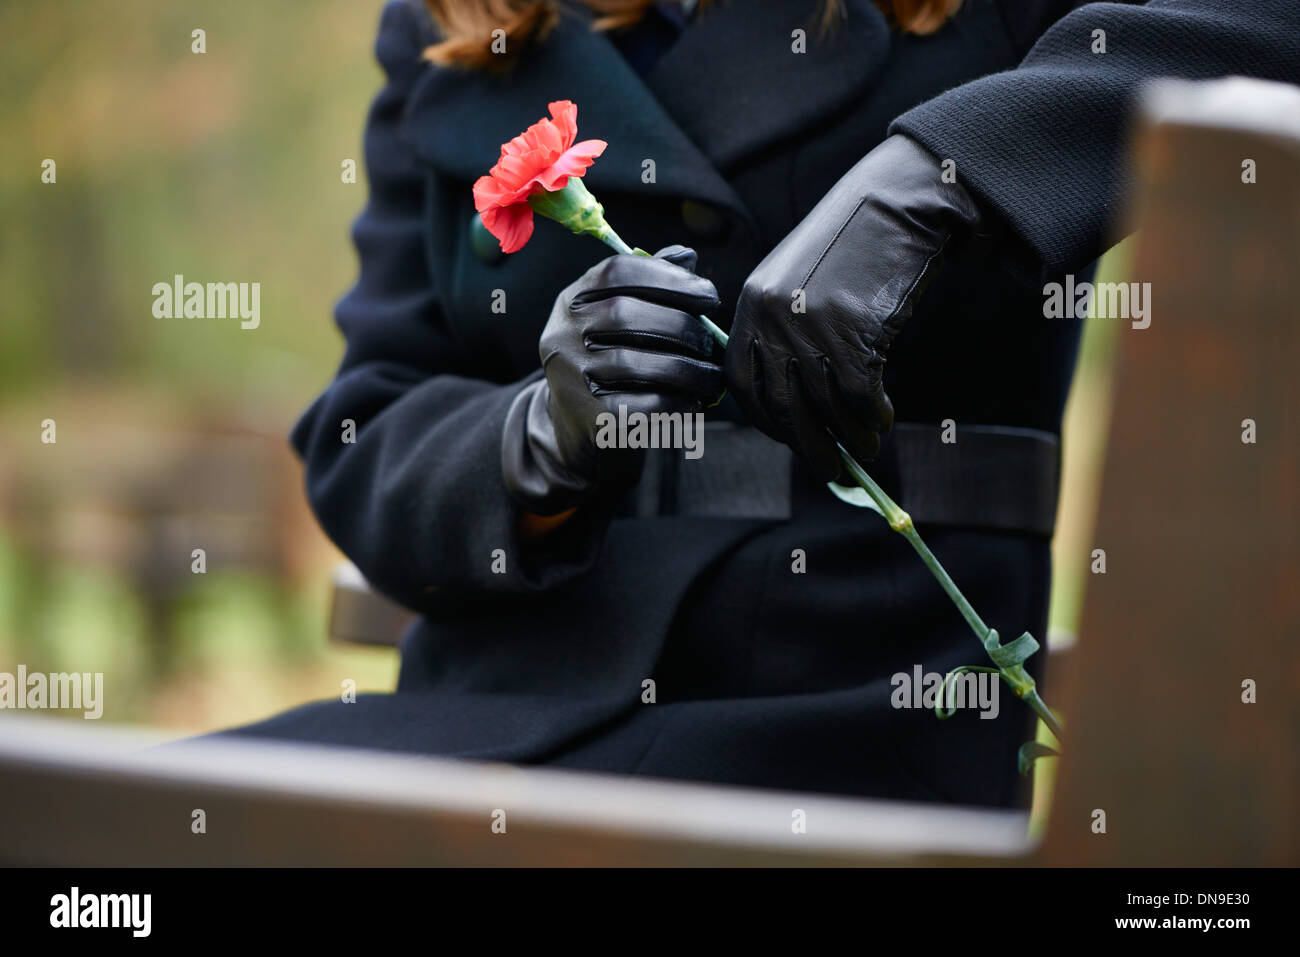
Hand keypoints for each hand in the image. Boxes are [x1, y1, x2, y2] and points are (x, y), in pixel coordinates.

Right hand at [502, 245, 722, 514]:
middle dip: (681, 325)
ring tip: (713, 377)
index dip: (667, 277)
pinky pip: (643, 406)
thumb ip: (651, 285)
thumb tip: (687, 256)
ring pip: (636, 364)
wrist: (578, 426)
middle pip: (625, 314)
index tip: (709, 295)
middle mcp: (563, 333)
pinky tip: (695, 402)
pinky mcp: (589, 417)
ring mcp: (571, 376)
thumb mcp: (620, 318)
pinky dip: (677, 402)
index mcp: (573, 299)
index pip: (617, 271)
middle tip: (712, 343)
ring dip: (688, 369)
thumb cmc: (612, 361)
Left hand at [724, 134, 982, 480]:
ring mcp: (811, 326)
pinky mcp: (853, 332)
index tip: (789, 438)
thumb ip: (785, 332)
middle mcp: (773, 319)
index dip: (765, 420)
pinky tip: (883, 418)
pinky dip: (873, 416)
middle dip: (808, 445)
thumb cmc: (853, 246)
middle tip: (831, 469)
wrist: (896, 203)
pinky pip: (860, 396)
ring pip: (825, 407)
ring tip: (867, 448)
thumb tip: (798, 402)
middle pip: (781, 407)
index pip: (742, 383)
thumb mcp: (798, 283)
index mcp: (751, 306)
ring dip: (849, 437)